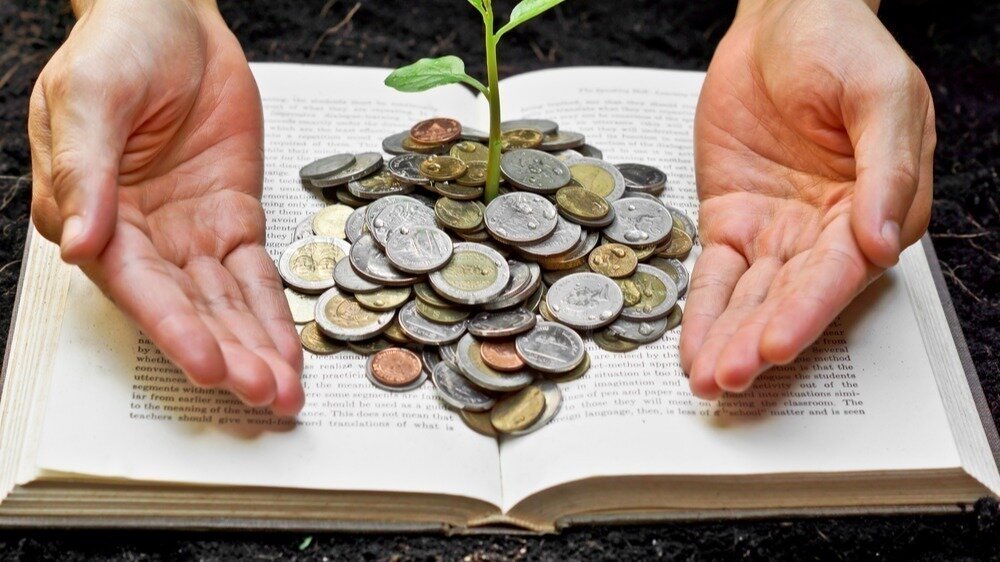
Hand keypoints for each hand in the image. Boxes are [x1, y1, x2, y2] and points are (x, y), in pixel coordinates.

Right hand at [28, 0, 304, 414]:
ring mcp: (190, 232)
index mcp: (93, 216)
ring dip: (255, 348)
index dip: (173, 327)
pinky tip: (291, 352)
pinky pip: (258, 275)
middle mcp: (142, 238)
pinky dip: (275, 314)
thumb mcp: (87, 97)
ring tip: (285, 393)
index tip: (208, 364)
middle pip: (188, 308)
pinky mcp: (233, 218)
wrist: (168, 16)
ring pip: (227, 303)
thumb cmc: (116, 48)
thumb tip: (80, 243)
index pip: (136, 286)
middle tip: (263, 395)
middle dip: (227, 354)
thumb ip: (86, 171)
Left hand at [681, 0, 934, 399]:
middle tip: (726, 378)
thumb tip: (881, 241)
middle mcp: (826, 231)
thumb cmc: (843, 46)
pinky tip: (690, 345)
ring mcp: (777, 229)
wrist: (785, 17)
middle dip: (756, 341)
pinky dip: (700, 308)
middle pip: (789, 297)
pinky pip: (714, 271)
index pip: (839, 274)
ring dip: (726, 337)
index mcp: (877, 209)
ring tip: (704, 379)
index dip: (807, 312)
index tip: (776, 346)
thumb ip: (886, 170)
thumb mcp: (882, 95)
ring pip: (749, 296)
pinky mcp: (732, 218)